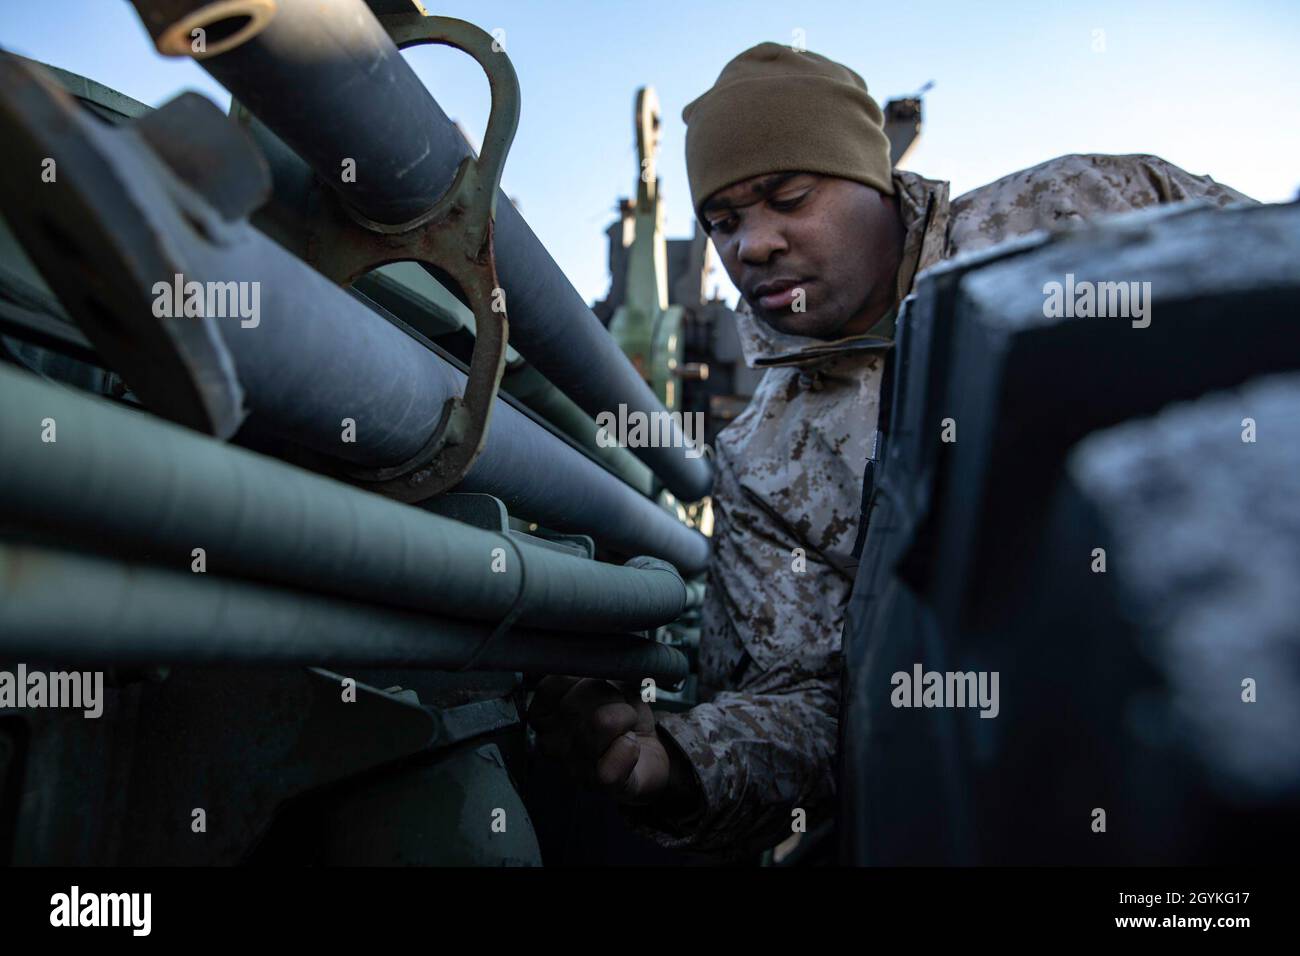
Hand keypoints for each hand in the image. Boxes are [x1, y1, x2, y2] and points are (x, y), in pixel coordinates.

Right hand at [527, 676, 675, 805]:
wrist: (649, 751)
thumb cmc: (620, 715)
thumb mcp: (602, 680)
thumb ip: (588, 667)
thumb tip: (589, 656)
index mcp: (545, 714)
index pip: (554, 683)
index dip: (584, 679)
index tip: (599, 687)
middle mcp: (551, 744)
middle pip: (577, 700)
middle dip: (609, 695)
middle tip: (619, 708)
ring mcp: (574, 768)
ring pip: (599, 723)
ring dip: (625, 717)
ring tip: (626, 726)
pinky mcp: (602, 785)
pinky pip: (612, 762)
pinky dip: (629, 748)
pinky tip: (630, 747)